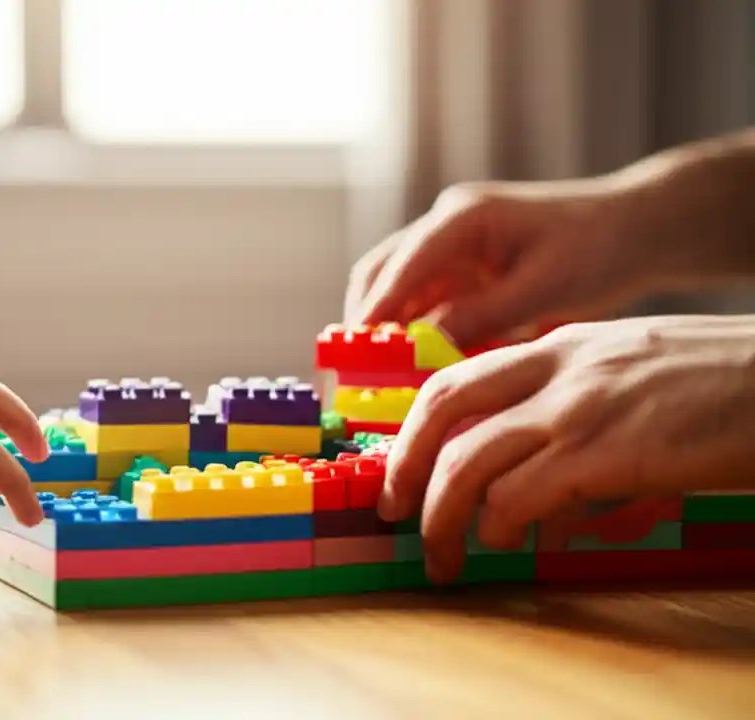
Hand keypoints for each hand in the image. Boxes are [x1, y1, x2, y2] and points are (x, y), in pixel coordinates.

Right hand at [346, 181, 653, 349]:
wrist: (633, 229)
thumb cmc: (598, 249)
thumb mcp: (543, 288)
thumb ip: (481, 315)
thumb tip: (423, 348)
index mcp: (464, 217)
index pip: (402, 265)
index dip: (375, 310)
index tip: (352, 351)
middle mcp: (445, 226)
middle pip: (380, 273)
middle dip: (363, 321)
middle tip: (353, 371)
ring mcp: (449, 247)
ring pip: (394, 290)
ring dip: (384, 330)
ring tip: (375, 376)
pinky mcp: (460, 270)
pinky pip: (421, 303)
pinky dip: (411, 333)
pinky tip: (412, 367)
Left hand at [379, 315, 754, 582]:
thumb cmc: (724, 387)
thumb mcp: (634, 378)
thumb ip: (578, 424)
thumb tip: (549, 514)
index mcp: (560, 348)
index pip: (456, 380)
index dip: (415, 429)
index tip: (402, 470)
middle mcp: (557, 370)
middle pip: (442, 409)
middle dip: (405, 465)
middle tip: (394, 512)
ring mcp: (580, 410)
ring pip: (468, 463)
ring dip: (443, 519)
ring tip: (443, 557)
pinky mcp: (608, 454)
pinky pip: (521, 497)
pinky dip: (502, 527)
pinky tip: (512, 543)